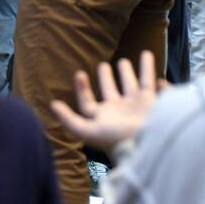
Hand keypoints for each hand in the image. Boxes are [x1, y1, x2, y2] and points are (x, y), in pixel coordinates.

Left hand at [50, 50, 167, 151]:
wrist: (147, 144)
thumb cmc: (115, 139)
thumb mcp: (87, 131)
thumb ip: (69, 120)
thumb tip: (52, 105)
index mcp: (103, 117)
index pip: (88, 103)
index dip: (82, 89)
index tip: (79, 73)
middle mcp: (119, 111)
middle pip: (110, 92)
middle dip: (106, 79)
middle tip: (103, 65)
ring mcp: (135, 106)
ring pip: (130, 86)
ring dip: (127, 74)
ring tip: (123, 60)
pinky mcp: (152, 102)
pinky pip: (150, 83)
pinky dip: (149, 71)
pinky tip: (148, 59)